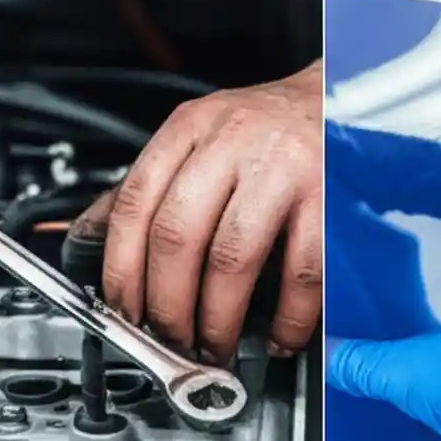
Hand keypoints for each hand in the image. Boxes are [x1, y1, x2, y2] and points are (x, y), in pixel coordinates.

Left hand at [100, 61, 321, 362]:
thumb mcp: (204, 134)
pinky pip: (300, 273)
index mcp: (192, 128)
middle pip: (177, 236)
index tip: (124, 313)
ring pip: (231, 259)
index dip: (122, 271)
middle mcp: (234, 142)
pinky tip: (278, 334)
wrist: (352, 95)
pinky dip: (286, 318)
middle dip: (167, 306)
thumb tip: (89, 236)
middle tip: (170, 340)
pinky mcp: (332, 197)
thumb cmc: (276, 125)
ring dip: (217, 318)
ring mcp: (285, 169)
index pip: (135, 205)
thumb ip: (152, 184)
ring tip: (214, 346)